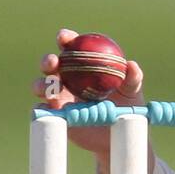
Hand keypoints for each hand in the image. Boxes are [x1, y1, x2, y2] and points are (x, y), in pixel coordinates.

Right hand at [32, 28, 145, 157]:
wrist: (118, 135)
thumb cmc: (126, 108)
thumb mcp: (132, 93)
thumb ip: (133, 79)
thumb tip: (131, 65)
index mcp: (82, 66)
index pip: (71, 48)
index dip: (65, 39)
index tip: (64, 38)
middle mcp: (66, 79)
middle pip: (50, 65)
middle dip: (48, 60)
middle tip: (53, 62)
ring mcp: (59, 97)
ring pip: (42, 86)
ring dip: (41, 84)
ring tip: (51, 89)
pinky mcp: (55, 115)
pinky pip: (44, 110)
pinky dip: (41, 107)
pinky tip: (47, 107)